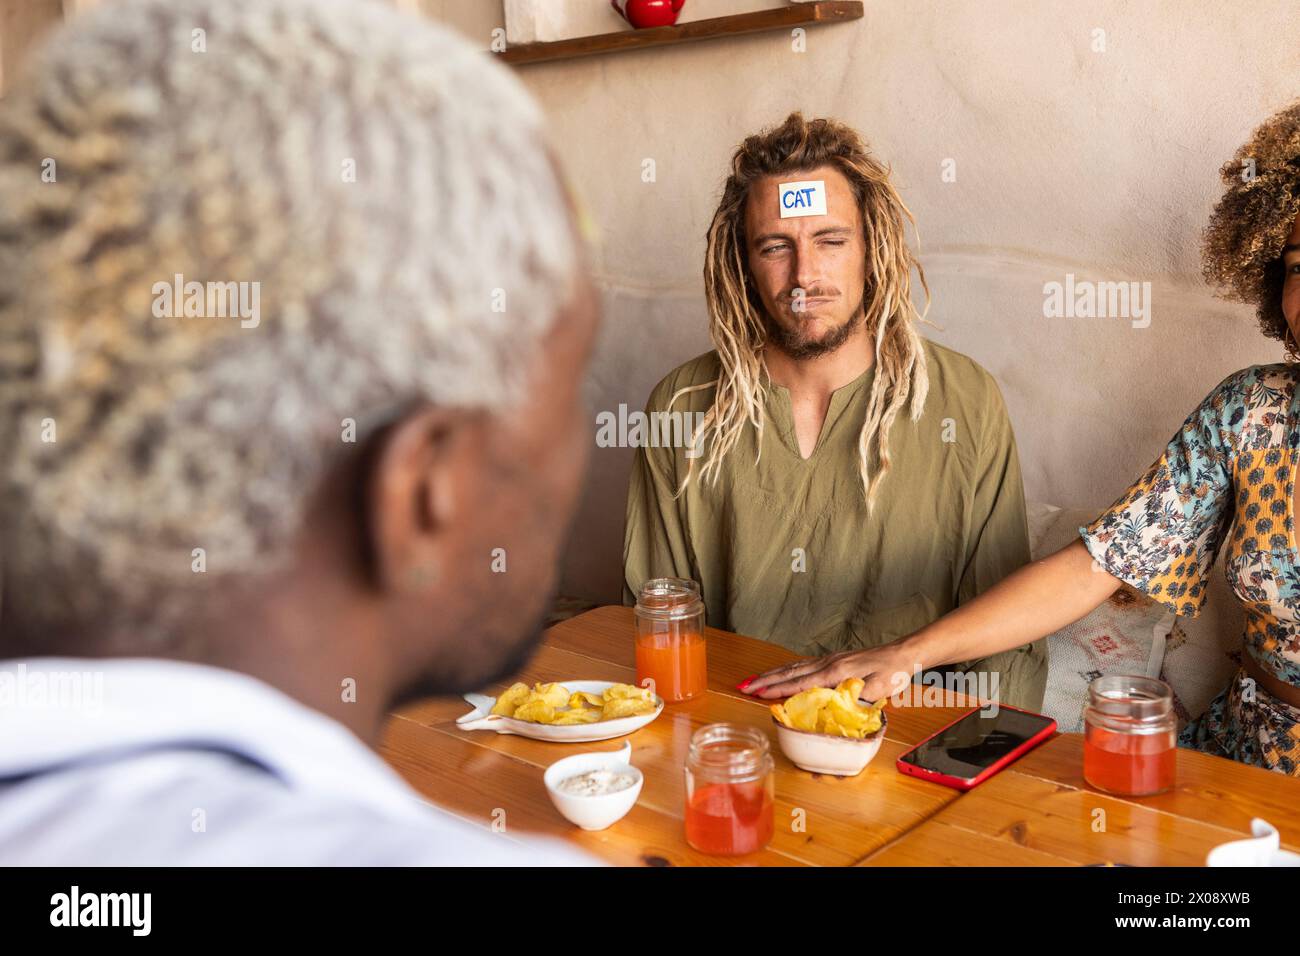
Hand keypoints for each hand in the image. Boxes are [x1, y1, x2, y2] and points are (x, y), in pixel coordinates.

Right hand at [741, 643, 919, 701]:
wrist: (902, 654)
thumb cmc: (891, 672)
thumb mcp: (877, 690)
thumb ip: (854, 699)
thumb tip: (834, 709)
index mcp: (835, 672)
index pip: (800, 682)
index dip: (778, 689)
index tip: (758, 694)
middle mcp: (827, 663)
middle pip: (789, 672)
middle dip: (765, 680)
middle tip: (744, 686)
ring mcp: (828, 659)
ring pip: (793, 666)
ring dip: (771, 674)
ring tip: (753, 680)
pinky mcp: (833, 659)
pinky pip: (802, 664)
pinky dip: (786, 669)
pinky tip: (780, 673)